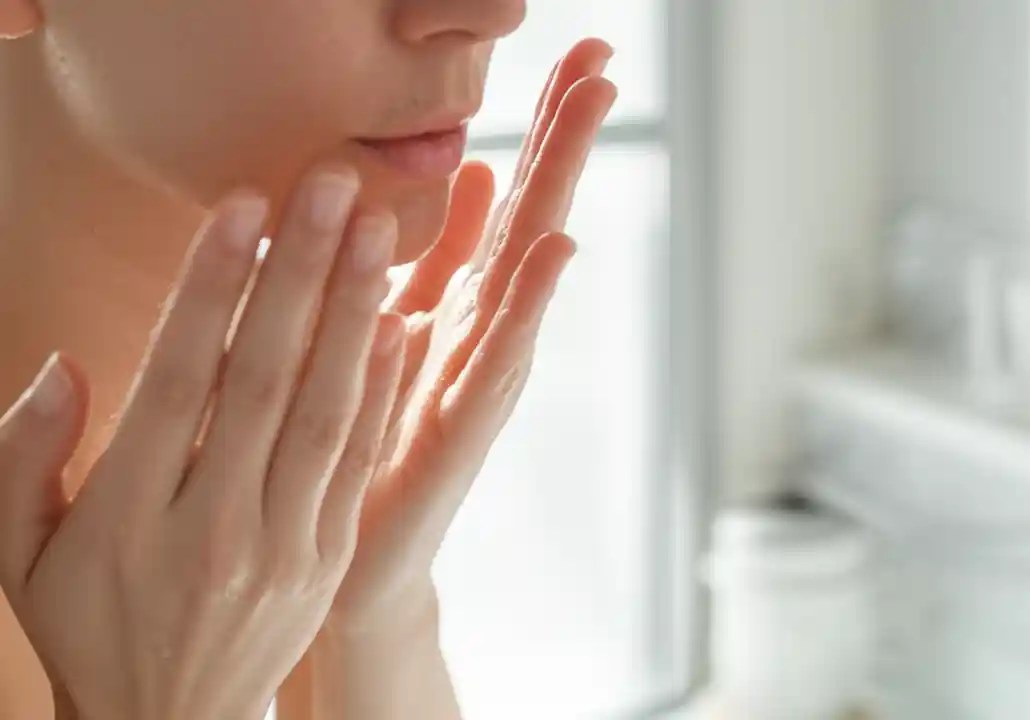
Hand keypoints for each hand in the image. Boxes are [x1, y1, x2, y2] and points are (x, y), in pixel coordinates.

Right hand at [0, 162, 408, 719]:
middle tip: (335, 185)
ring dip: (354, 316)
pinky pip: (358, 463)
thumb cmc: (88, 624)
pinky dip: (380, 393)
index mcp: (129, 515)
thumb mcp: (17, 552)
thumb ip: (24, 457)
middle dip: (302, 275)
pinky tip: (399, 323)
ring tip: (378, 234)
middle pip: (264, 380)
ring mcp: (283, 545)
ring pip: (325, 415)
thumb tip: (65, 369)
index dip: (213, 288)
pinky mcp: (329, 558)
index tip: (244, 206)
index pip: (178, 378)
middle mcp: (214, 525)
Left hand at [320, 37, 616, 633]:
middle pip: (532, 214)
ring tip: (592, 113)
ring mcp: (485, 373)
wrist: (357, 552)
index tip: (584, 54)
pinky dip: (531, 301)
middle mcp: (487, 326)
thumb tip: (469, 165)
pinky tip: (558, 249)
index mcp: (467, 298)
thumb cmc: (381, 438)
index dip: (543, 125)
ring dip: (559, 186)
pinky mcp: (464, 425)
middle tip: (603, 60)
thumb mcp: (408, 324)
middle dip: (564, 134)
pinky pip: (500, 355)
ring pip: (529, 267)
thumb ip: (442, 253)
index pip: (512, 194)